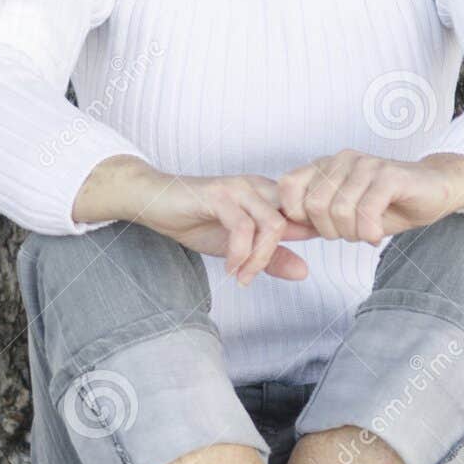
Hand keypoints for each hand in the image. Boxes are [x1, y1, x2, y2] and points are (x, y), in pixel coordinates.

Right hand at [134, 168, 315, 284]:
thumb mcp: (239, 247)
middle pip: (296, 219)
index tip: (297, 267)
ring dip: (259, 259)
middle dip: (283, 252)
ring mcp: (239, 189)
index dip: (310, 238)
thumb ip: (271, 258)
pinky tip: (229, 266)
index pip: (306, 214)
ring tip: (241, 275)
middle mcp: (259, 188)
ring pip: (272, 224)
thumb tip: (305, 272)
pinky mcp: (219, 195)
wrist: (153, 201)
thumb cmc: (195, 219)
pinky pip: (243, 227)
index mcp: (269, 196)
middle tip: (255, 275)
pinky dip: (239, 254)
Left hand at [275, 149, 463, 242]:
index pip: (287, 189)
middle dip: (331, 232)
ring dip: (353, 233)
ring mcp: (366, 164)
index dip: (299, 218)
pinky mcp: (389, 175)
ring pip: (338, 211)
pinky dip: (369, 231)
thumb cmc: (389, 203)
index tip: (323, 229)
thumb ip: (314, 217)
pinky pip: (366, 210)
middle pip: (314, 207)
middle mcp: (342, 159)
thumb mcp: (345, 213)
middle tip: (353, 232)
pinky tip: (376, 234)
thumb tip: (284, 229)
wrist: (436, 190)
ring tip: (367, 231)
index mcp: (325, 166)